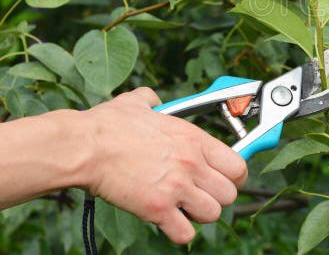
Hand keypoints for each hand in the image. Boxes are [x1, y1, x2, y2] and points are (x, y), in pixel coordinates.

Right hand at [82, 88, 247, 243]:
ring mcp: (177, 187)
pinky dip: (180, 232)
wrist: (85, 147)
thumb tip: (150, 99)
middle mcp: (192, 163)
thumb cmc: (108, 125)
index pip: (238, 165)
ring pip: (213, 214)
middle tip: (201, 196)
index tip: (226, 179)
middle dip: (218, 198)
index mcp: (194, 139)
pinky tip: (169, 223)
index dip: (235, 176)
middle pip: (230, 193)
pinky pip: (185, 233)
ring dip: (200, 215)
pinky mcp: (157, 209)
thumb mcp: (138, 103)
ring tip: (184, 209)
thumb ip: (152, 100)